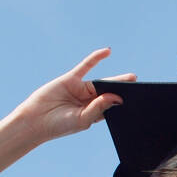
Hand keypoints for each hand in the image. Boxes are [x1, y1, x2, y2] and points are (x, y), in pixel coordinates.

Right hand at [16, 47, 132, 143]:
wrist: (35, 120)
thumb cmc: (59, 125)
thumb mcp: (82, 119)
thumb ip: (99, 108)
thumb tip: (117, 96)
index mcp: (94, 114)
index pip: (113, 107)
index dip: (124, 104)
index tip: (140, 103)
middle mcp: (90, 101)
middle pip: (111, 93)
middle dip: (125, 91)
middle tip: (141, 88)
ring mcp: (81, 89)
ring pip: (102, 81)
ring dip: (116, 79)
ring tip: (132, 78)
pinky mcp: (71, 79)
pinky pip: (86, 66)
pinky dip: (96, 58)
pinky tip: (107, 51)